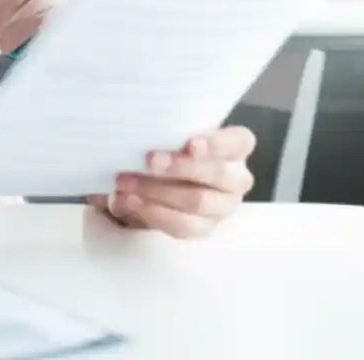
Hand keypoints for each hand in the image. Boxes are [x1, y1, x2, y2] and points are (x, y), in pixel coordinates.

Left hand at [88, 125, 256, 237]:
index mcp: (236, 146)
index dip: (216, 144)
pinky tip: (128, 201)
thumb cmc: (171, 148)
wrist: (162, 181)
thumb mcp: (171, 136)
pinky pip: (183, 225)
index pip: (238, 142)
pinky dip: (152, 212)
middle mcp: (237, 178)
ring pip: (198, 201)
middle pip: (217, 174)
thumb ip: (166, 135)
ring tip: (126, 182)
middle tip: (149, 161)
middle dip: (180, 167)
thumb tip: (135, 138)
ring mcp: (225, 206)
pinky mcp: (206, 227)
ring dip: (157, 191)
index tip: (190, 145)